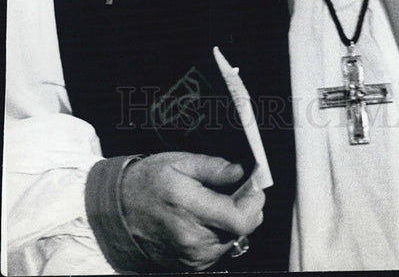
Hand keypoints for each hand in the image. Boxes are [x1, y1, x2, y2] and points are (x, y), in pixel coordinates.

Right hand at [119, 152, 264, 270]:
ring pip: (234, 239)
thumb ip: (213, 167)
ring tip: (210, 202)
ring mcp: (192, 256)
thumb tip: (241, 171)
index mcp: (190, 209)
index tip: (253, 184)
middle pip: (243, 229)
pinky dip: (219, 232)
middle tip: (232, 188)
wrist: (117, 212)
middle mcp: (193, 239)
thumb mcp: (179, 162)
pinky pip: (219, 248)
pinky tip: (202, 218)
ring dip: (231, 220)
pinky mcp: (190, 265)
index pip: (242, 218)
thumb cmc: (147, 182)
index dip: (255, 201)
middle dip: (245, 206)